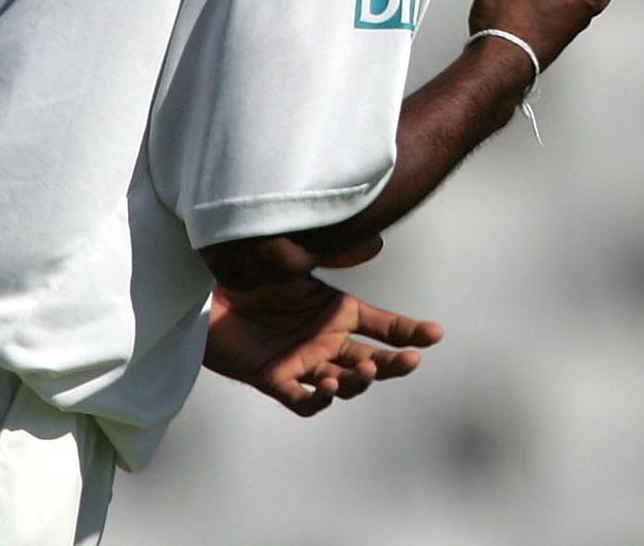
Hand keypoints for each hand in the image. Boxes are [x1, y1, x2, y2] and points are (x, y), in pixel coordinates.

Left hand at [203, 276, 442, 416]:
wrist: (207, 292)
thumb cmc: (254, 273)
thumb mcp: (300, 259)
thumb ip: (336, 254)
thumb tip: (376, 243)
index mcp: (338, 311)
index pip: (384, 326)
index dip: (411, 332)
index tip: (436, 334)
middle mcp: (326, 340)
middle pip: (373, 360)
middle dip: (396, 364)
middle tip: (410, 361)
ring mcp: (303, 363)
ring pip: (345, 382)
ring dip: (360, 380)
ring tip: (365, 369)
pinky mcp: (276, 379)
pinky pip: (303, 400)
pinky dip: (319, 400)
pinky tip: (329, 387)